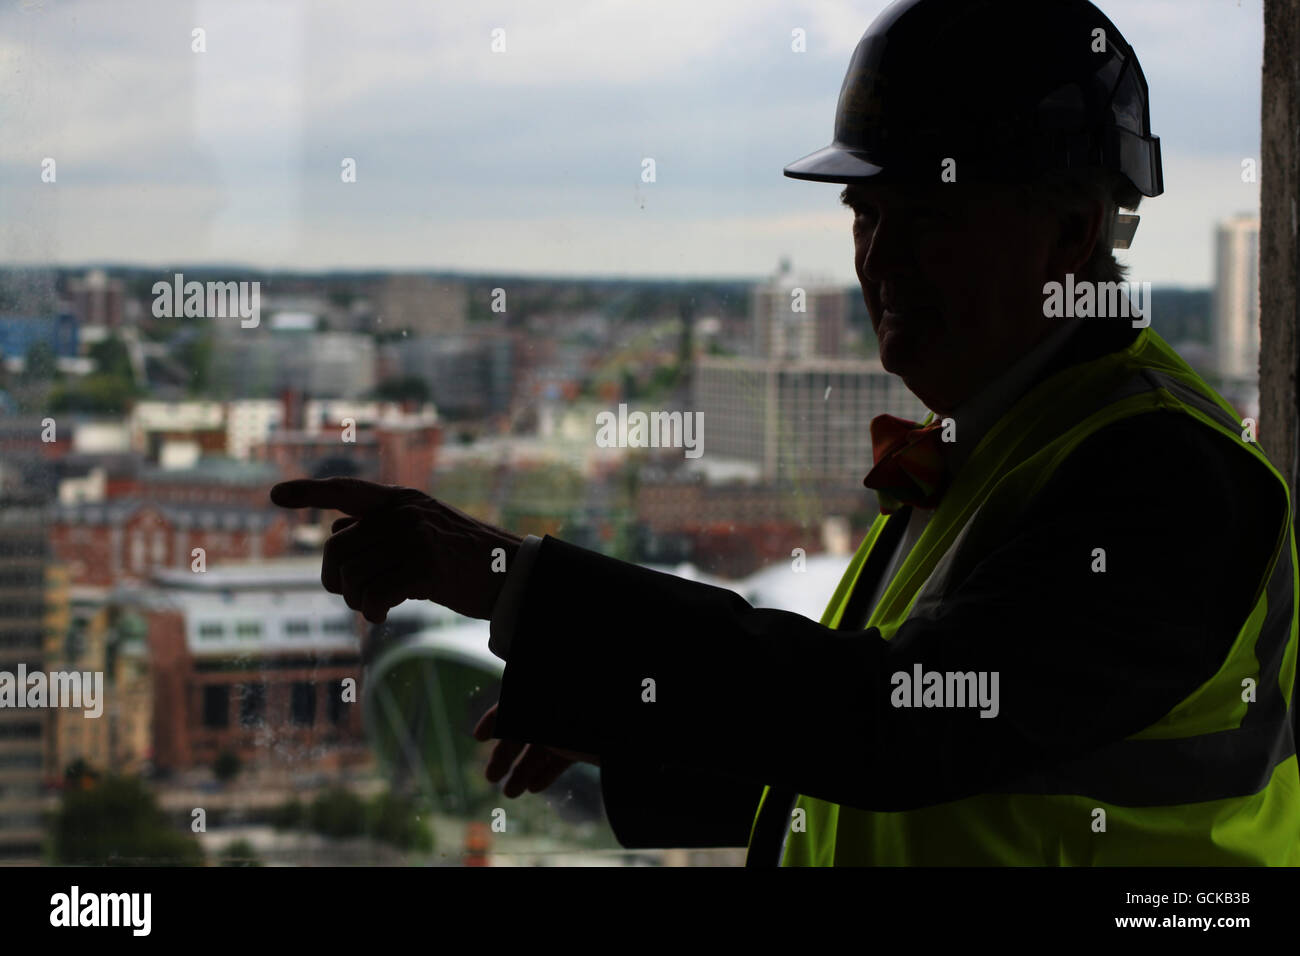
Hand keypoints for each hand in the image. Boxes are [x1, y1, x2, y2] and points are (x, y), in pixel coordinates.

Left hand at [269, 477, 523, 622]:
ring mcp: (415, 537)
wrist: (511, 575)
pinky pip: (374, 595)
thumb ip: (381, 527)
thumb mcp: (424, 530)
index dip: (309, 492)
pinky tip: (384, 615)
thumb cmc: (465, 560)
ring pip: (353, 576)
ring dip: (358, 601)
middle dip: (335, 579)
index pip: (346, 491)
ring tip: (376, 607)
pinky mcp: (425, 566)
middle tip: (354, 597)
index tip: (276, 496)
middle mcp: (404, 513)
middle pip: (337, 548)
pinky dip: (373, 612)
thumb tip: (336, 528)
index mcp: (402, 500)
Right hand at [473, 702, 599, 796]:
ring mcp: (575, 724)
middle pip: (529, 727)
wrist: (631, 742)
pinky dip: (549, 770)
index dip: (495, 717)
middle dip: (508, 753)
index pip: (517, 701)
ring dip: (525, 768)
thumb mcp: (544, 719)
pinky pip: (564, 755)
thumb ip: (521, 716)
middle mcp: (558, 704)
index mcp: (544, 691)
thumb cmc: (583, 722)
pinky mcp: (590, 742)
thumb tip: (501, 721)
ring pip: (545, 745)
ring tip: (510, 793)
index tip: (477, 737)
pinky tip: (534, 788)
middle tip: (491, 777)